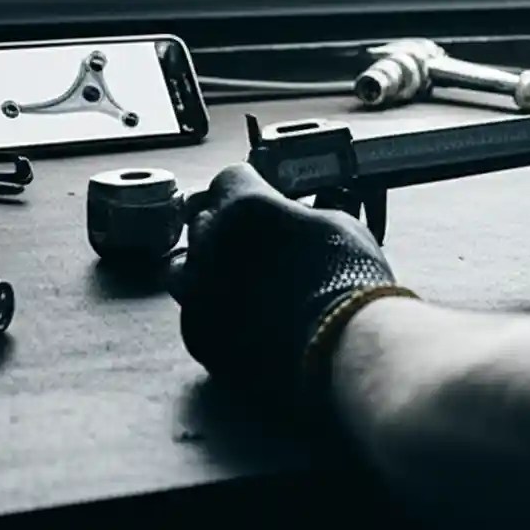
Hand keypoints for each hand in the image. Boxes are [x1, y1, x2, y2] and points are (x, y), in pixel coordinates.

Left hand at [168, 164, 412, 407]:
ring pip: (181, 266)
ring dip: (203, 266)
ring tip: (232, 278)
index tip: (259, 196)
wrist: (342, 349)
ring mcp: (198, 293)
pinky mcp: (199, 336)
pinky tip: (239, 317)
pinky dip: (211, 310)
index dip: (247, 186)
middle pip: (202, 219)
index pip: (228, 179)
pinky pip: (193, 312)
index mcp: (244, 207)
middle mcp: (210, 244)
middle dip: (225, 224)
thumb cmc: (348, 281)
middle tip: (252, 239)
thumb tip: (287, 218)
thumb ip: (296, 214)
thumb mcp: (336, 223)